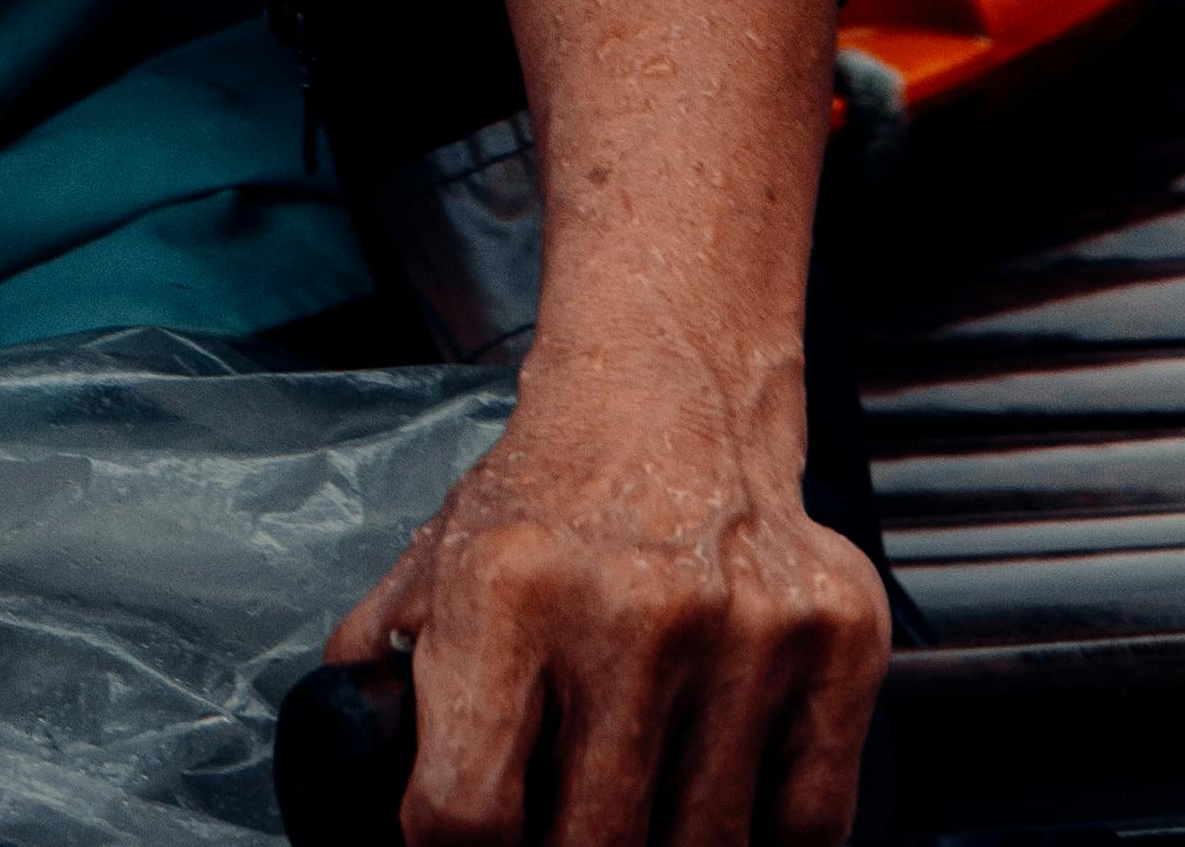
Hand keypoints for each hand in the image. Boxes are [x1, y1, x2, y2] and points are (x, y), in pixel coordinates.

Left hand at [328, 0, 890, 846]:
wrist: (671, 382)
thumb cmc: (548, 491)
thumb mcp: (434, 560)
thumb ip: (385, 671)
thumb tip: (346, 770)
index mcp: (505, 588)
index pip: (468, 812)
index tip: (466, 840)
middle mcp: (629, 607)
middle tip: (562, 818)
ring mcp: (747, 629)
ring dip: (665, 842)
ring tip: (636, 797)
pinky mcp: (838, 640)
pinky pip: (810, 823)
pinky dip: (763, 833)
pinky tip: (717, 786)